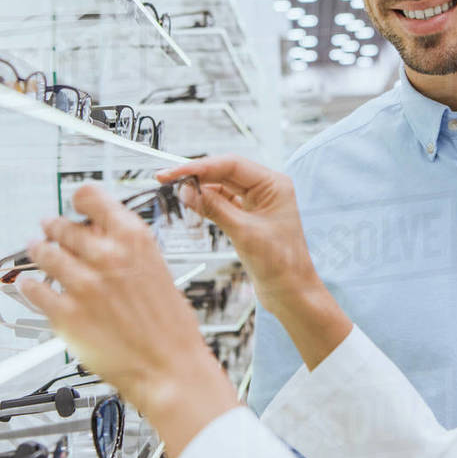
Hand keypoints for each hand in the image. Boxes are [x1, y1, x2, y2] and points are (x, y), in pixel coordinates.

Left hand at [19, 184, 237, 457]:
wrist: (170, 368)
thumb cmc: (171, 327)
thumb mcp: (158, 270)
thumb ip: (127, 249)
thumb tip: (101, 233)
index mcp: (134, 240)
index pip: (92, 197)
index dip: (78, 198)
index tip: (74, 201)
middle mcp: (106, 257)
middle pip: (63, 225)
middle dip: (53, 225)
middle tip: (48, 226)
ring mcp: (83, 285)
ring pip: (44, 253)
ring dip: (36, 249)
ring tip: (34, 249)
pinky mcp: (66, 314)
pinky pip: (34, 290)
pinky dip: (27, 284)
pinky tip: (27, 283)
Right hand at [159, 155, 353, 370]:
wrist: (290, 293)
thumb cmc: (280, 264)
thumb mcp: (244, 232)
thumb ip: (214, 208)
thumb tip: (187, 190)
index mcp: (274, 185)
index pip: (231, 165)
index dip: (200, 167)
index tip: (175, 173)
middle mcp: (267, 189)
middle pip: (225, 172)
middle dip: (197, 175)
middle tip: (166, 179)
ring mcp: (257, 203)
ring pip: (221, 187)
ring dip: (200, 189)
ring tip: (177, 193)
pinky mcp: (248, 218)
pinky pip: (222, 203)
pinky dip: (206, 203)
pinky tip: (191, 204)